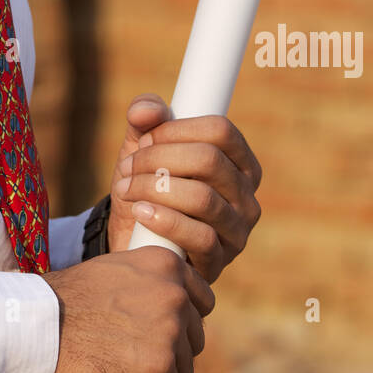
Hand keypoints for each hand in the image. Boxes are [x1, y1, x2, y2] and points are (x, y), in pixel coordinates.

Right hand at [43, 247, 213, 372]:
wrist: (39, 328)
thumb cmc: (67, 302)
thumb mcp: (115, 271)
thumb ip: (147, 282)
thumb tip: (167, 305)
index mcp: (165, 263)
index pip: (201, 299)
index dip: (184, 319)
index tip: (164, 332)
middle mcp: (174, 293)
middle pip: (194, 336)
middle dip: (172, 350)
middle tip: (139, 357)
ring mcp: (170, 331)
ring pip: (184, 369)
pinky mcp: (160, 368)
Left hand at [106, 94, 261, 284]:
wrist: (132, 240)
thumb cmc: (148, 186)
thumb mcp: (143, 147)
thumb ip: (144, 118)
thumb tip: (146, 110)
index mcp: (239, 162)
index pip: (220, 131)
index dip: (177, 129)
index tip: (144, 139)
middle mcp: (247, 196)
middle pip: (210, 161)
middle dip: (159, 159)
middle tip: (127, 167)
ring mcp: (237, 232)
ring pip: (203, 199)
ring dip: (154, 189)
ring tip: (126, 189)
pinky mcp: (220, 262)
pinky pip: (200, 238)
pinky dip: (164, 221)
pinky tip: (139, 213)